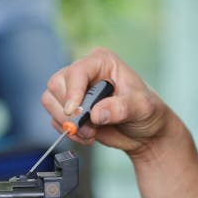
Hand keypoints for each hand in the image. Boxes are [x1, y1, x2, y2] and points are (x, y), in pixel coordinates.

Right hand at [41, 48, 172, 156]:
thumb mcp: (142, 107)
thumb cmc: (147, 111)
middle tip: (88, 127)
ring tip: (90, 133)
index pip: (76, 71)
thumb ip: (121, 108)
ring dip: (67, 122)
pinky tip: (88, 135)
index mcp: (102, 61)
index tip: (75, 112)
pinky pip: (54, 118)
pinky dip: (68, 131)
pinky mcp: (70, 109)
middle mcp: (85, 72)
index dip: (73, 91)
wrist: (145, 132)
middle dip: (69, 111)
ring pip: (50, 100)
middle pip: (57, 84)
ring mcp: (75, 90)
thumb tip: (97, 114)